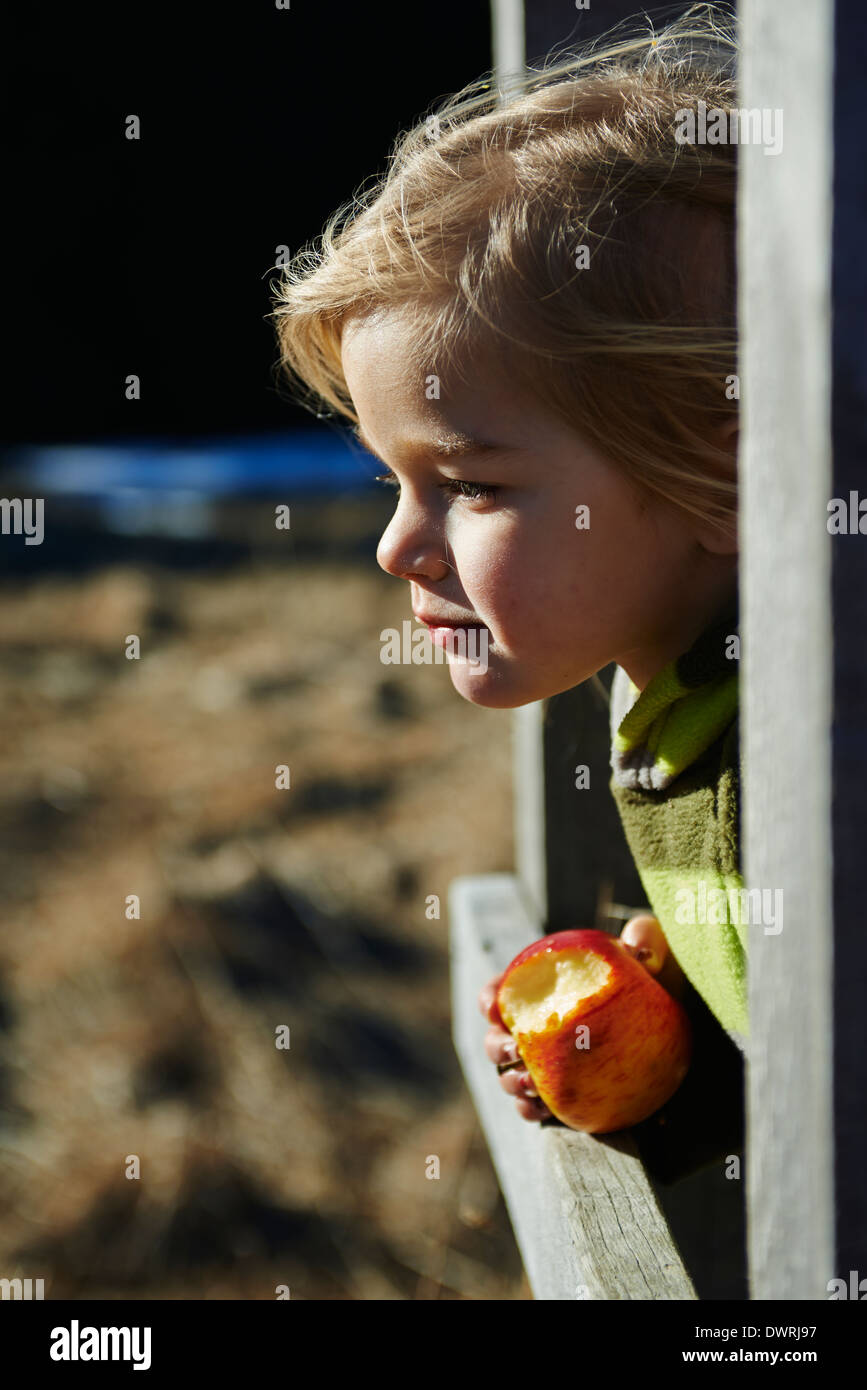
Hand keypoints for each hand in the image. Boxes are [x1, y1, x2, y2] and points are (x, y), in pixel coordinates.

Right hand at [478, 915, 683, 1123]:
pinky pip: (534, 1108)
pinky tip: (544, 1110)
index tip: (494, 1006)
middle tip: (515, 1049)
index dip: (491, 997)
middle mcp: (537, 1029)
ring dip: (511, 1082)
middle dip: (496, 1044)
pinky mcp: (562, 1096)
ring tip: (530, 1085)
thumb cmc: (656, 981)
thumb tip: (637, 944)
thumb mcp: (655, 953)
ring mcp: (546, 1065)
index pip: (504, 991)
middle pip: (496, 1037)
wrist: (675, 1026)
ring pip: (509, 1076)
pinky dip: (531, 1110)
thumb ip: (646, 937)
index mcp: (545, 990)